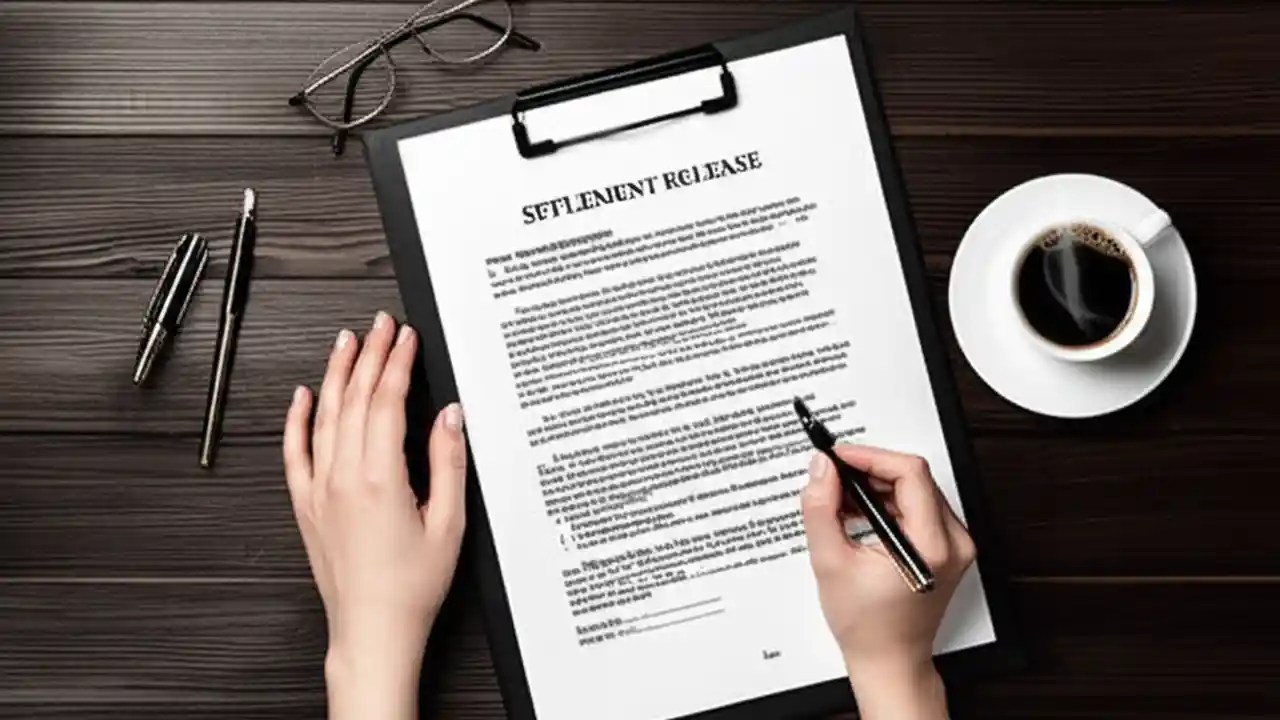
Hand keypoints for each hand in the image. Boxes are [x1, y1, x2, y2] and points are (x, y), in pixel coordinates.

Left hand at [282, 312, 467, 719]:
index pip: (386, 401)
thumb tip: (450, 417)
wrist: (373, 630)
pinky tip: (301, 396)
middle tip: (381, 325)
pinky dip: (296, 419)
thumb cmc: (412, 587)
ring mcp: (320, 491)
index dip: (397, 362)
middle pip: (354, 399)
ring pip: (323, 416)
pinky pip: (294, 452)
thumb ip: (448, 463)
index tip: (407, 338)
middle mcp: (343, 478)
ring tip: (345, 342)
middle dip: (369, 355)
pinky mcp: (306, 507)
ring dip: (335, 374)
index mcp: (380, 478)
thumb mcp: (449, 523)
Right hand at [801, 444, 975, 719]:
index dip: (870, 456)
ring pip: (917, 490)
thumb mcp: (830, 562)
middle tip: (835, 475)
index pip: (909, 473)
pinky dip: (889, 503)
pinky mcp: (948, 548)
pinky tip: (861, 512)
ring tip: (843, 498)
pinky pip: (920, 507)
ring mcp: (955, 545)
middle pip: (914, 478)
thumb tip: (821, 468)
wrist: (889, 659)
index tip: (840, 457)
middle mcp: (953, 542)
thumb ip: (821, 508)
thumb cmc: (866, 625)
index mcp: (930, 545)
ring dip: (878, 486)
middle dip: (870, 470)